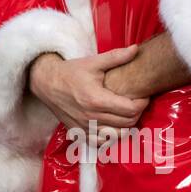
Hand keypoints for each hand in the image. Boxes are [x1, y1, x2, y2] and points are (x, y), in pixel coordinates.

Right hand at [25, 46, 146, 132]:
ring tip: (127, 115)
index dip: (142, 103)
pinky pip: (101, 142)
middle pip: (127, 123)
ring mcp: (84, 127)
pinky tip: (114, 127)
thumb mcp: (93, 62)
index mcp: (96, 99)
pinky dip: (111, 137)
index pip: (131, 109)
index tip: (143, 96)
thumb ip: (116, 57)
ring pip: (117, 135)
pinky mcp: (79, 132)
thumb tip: (136, 49)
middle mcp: (91, 117)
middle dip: (137, 113)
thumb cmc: (71, 72)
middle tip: (137, 104)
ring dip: (127, 127)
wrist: (47, 83)